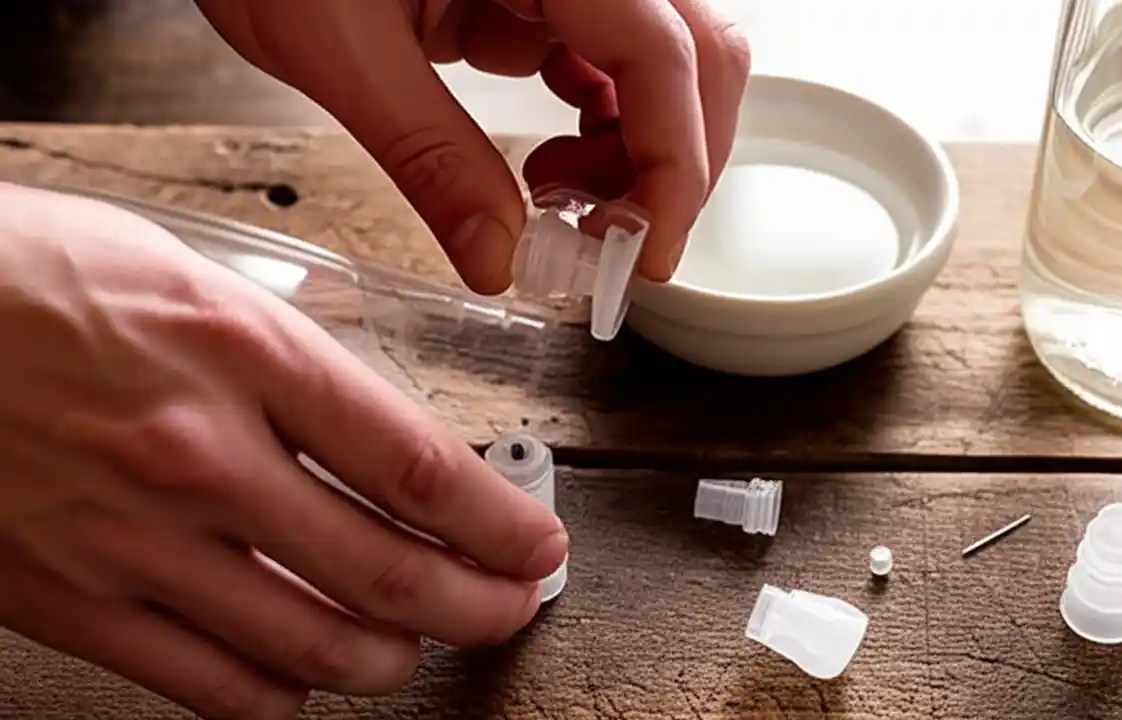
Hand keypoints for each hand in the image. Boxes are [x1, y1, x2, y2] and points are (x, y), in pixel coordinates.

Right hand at [0, 184, 567, 717]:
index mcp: (243, 353)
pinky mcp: (68, 598)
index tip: (535, 545)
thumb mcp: (193, 278)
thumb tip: (383, 435)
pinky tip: (305, 678)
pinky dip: (280, 694)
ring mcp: (131, 537)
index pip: (417, 465)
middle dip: (475, 606)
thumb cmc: (34, 273)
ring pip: (309, 643)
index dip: (499, 524)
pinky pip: (205, 684)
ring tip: (419, 647)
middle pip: (385, 568)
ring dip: (390, 657)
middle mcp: (199, 454)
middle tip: (509, 612)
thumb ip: (295, 360)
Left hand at [195, 0, 750, 292]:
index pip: (663, 57)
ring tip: (564, 204)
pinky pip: (612, 65)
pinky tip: (554, 168)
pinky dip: (605, 131)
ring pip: (664, 67)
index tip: (648, 253)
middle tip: (616, 243)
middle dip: (672, 162)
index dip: (673, 164)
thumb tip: (496, 256)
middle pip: (696, 57)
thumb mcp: (337, 45)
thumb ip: (426, 154)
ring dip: (640, 152)